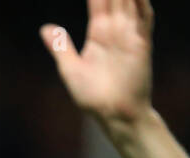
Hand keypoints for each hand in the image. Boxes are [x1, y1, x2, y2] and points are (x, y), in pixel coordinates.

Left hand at [41, 0, 153, 123]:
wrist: (114, 115)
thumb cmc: (92, 96)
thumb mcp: (70, 69)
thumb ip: (60, 46)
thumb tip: (46, 28)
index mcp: (99, 33)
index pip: (97, 1)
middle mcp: (116, 30)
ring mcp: (130, 35)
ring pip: (130, 1)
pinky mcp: (141, 44)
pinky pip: (143, 18)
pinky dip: (141, 2)